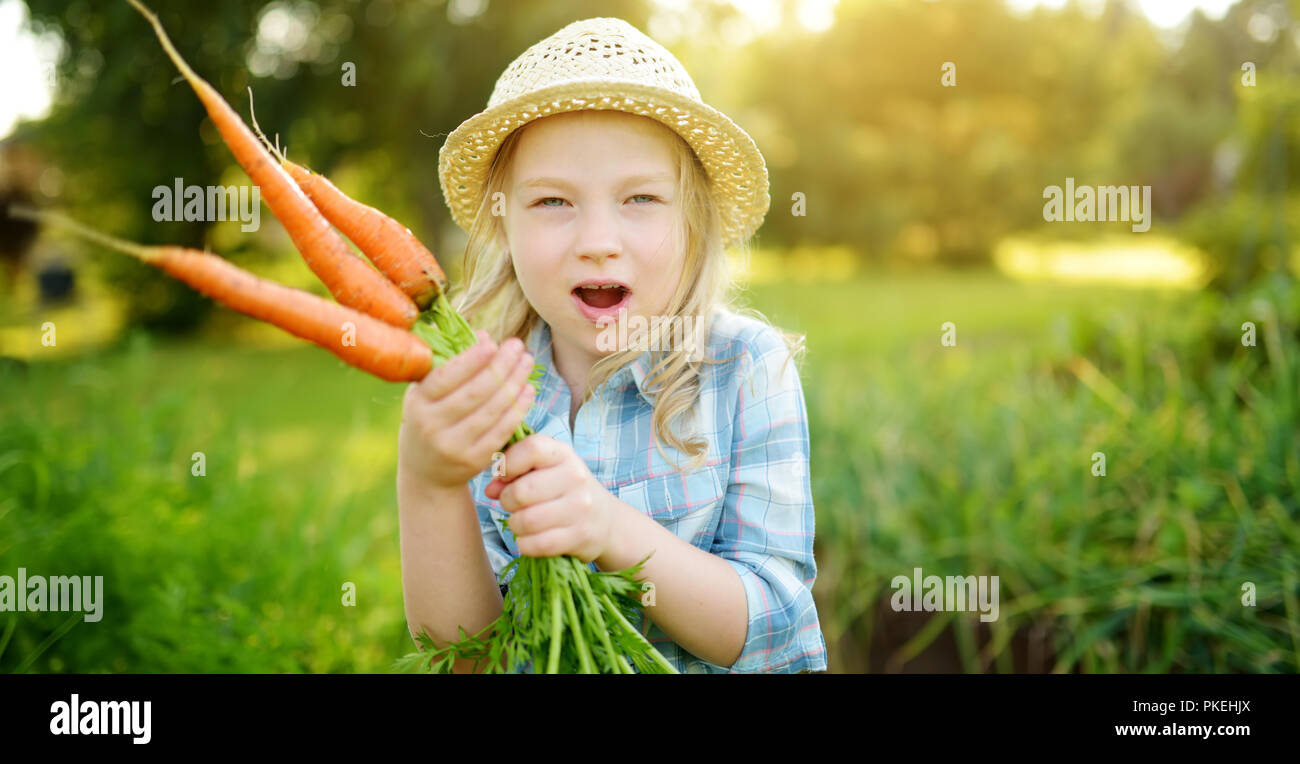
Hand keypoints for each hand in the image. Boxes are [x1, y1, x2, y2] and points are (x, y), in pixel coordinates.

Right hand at [397, 330, 536, 491]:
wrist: (426, 473)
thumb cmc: (429, 418)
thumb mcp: (427, 392)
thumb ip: (451, 362)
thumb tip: (483, 335)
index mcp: (417, 403)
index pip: (446, 377)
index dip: (471, 360)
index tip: (493, 343)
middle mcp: (432, 425)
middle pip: (474, 393)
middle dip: (500, 366)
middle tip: (518, 346)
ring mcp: (454, 446)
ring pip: (491, 411)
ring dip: (514, 383)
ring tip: (527, 362)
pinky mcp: (474, 460)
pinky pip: (501, 430)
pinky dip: (517, 409)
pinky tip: (528, 390)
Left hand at [484, 434, 615, 562]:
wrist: (606, 520)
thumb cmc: (565, 490)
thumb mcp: (545, 471)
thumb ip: (515, 472)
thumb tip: (490, 490)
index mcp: (564, 454)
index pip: (531, 448)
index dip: (509, 463)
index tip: (505, 476)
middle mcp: (576, 477)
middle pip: (521, 492)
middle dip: (507, 502)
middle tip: (513, 505)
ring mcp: (580, 507)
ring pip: (526, 521)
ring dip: (515, 525)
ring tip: (522, 522)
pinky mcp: (580, 536)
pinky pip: (536, 544)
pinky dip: (525, 544)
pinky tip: (530, 539)